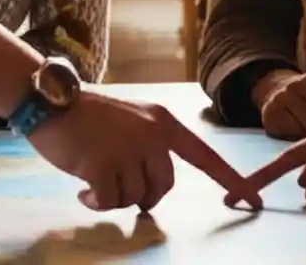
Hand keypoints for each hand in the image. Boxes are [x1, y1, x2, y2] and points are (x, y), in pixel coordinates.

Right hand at [27, 91, 263, 212]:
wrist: (50, 101)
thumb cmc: (87, 116)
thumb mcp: (131, 121)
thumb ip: (149, 147)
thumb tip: (152, 191)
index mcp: (163, 122)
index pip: (205, 155)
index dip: (230, 179)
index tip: (254, 199)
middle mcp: (152, 134)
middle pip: (163, 187)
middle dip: (142, 196)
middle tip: (117, 187)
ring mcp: (129, 149)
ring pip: (134, 198)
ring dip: (113, 198)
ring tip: (93, 178)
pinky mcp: (103, 165)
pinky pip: (109, 203)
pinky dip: (94, 203)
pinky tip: (81, 190)